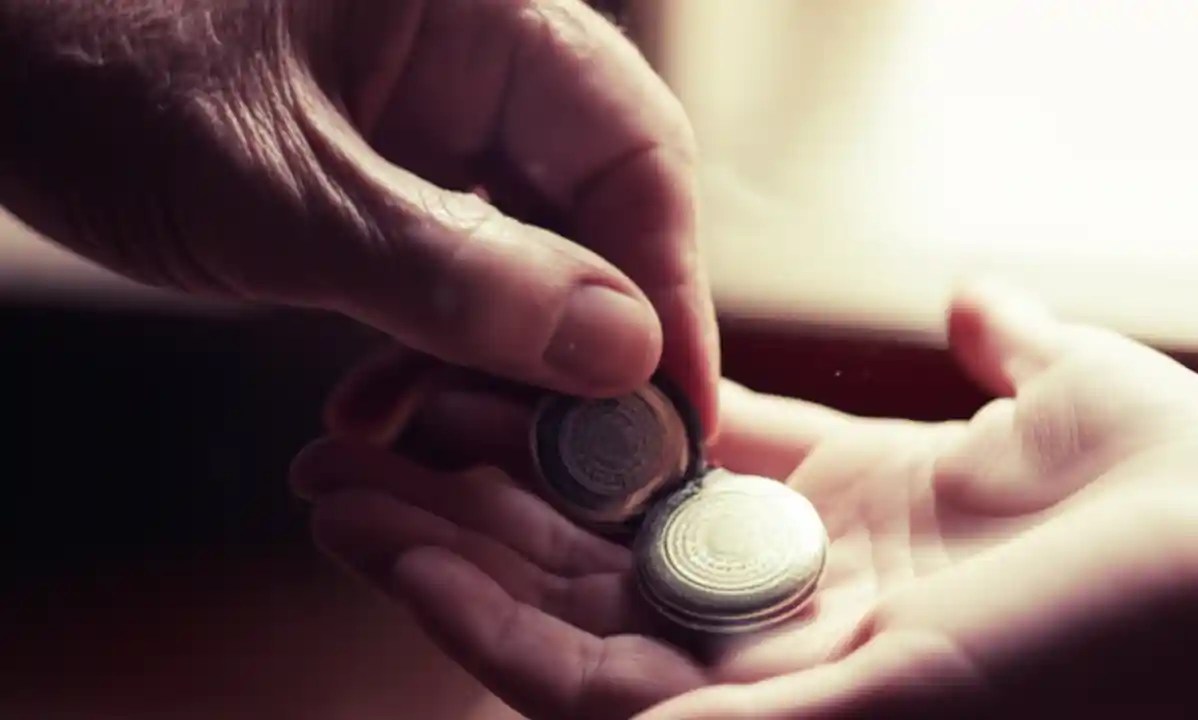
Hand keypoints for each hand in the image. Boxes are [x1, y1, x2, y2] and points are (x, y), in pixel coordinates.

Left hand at [0, 0, 716, 425]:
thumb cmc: (97, 70)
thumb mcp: (276, 193)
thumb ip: (452, 275)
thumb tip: (622, 350)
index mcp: (483, 12)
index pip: (636, 150)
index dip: (670, 285)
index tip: (673, 403)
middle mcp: (478, 54)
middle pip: (596, 205)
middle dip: (586, 335)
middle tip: (577, 449)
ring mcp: (431, 110)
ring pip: (528, 246)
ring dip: (503, 354)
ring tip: (449, 435)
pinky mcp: (386, 164)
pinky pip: (456, 262)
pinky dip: (437, 342)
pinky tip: (386, 401)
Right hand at [291, 285, 1197, 717]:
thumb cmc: (1186, 506)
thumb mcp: (1075, 391)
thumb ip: (1007, 347)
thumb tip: (969, 295)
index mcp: (839, 529)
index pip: (654, 483)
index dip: (553, 436)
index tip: (460, 383)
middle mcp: (780, 614)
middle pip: (580, 558)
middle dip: (458, 506)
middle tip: (342, 447)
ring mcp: (762, 683)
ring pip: (557, 628)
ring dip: (439, 565)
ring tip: (332, 494)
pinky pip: (589, 691)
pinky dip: (488, 633)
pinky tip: (404, 564)